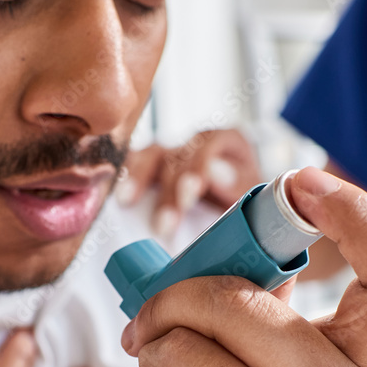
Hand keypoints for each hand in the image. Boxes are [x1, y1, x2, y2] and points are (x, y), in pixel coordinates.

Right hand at [119, 129, 260, 237]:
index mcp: (227, 141)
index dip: (198, 170)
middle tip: (163, 225)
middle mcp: (196, 142)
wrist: (239, 214)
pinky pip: (134, 164)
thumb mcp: (253, 197)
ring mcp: (172, 152)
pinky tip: (113, 193)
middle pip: (178, 156)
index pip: (210, 147)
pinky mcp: (152, 166)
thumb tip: (216, 174)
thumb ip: (239, 185)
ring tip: (126, 202)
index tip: (189, 196)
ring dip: (139, 179)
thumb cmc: (246, 206)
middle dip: (168, 192)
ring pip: (151, 156)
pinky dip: (123, 176)